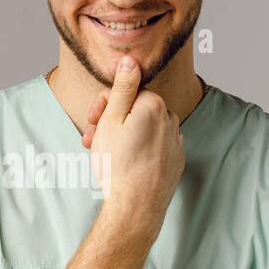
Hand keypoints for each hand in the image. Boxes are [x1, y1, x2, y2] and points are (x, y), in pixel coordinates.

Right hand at [87, 58, 183, 228]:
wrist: (135, 207)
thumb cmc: (118, 165)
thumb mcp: (111, 120)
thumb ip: (123, 87)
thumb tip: (132, 60)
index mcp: (154, 105)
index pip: (127, 93)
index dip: (105, 106)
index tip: (92, 121)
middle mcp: (170, 119)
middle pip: (136, 111)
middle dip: (112, 121)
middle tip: (92, 139)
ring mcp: (175, 142)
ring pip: (145, 130)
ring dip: (125, 136)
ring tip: (107, 155)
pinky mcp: (176, 161)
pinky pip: (155, 148)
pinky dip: (140, 151)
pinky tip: (126, 165)